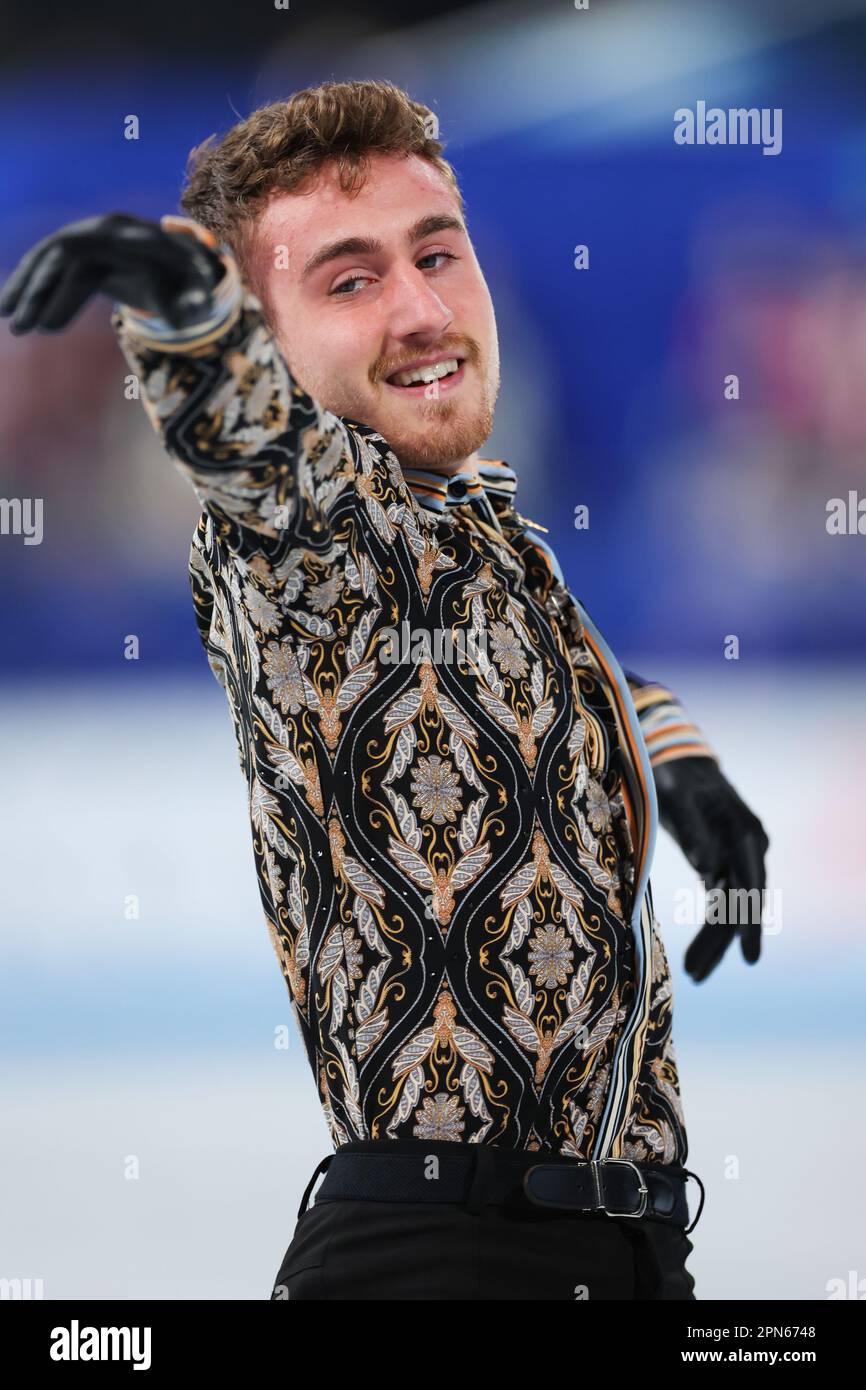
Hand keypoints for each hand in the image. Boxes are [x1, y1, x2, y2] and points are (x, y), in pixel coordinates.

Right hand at [0, 212, 223, 334]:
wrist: (180, 257)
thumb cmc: (189, 282)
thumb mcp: (195, 295)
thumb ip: (192, 305)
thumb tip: (184, 320)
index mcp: (136, 237)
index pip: (95, 259)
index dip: (66, 295)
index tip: (47, 328)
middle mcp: (108, 228)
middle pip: (63, 255)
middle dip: (39, 293)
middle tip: (21, 329)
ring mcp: (92, 232)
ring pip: (49, 257)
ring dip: (27, 290)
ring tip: (13, 325)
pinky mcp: (81, 243)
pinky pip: (48, 262)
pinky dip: (28, 284)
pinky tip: (7, 308)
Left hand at [653, 756, 769, 982]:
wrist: (680, 762)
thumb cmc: (675, 776)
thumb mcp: (675, 794)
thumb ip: (692, 827)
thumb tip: (706, 866)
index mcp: (743, 832)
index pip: (751, 885)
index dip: (748, 923)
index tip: (748, 957)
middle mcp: (747, 849)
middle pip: (741, 904)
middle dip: (721, 942)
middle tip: (696, 974)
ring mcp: (737, 858)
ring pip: (730, 907)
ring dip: (713, 941)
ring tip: (692, 973)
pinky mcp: (721, 863)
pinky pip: (719, 901)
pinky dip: (708, 926)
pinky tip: (697, 956)